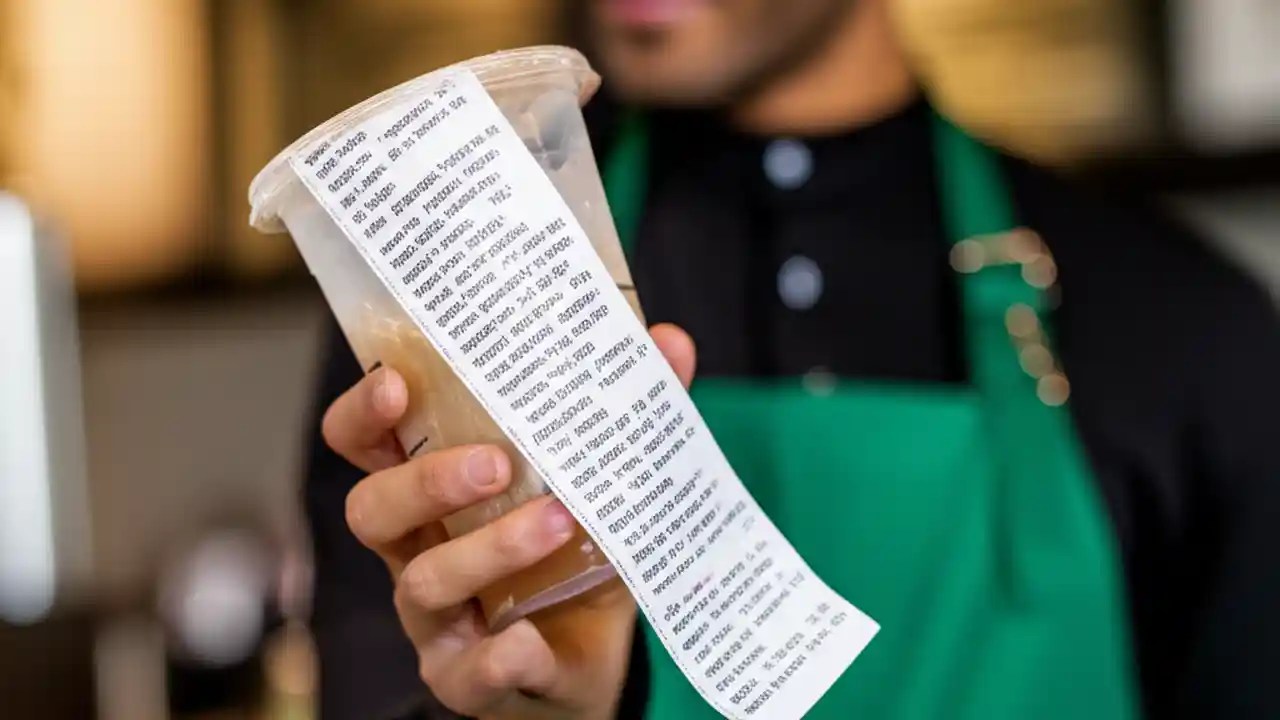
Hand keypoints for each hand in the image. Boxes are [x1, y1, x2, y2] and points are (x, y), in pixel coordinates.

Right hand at [324, 324, 696, 718]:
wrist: (592, 659)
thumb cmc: (577, 556)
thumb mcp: (603, 483)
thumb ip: (629, 414)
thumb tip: (669, 342)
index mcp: (435, 491)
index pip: (366, 445)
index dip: (364, 414)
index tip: (397, 386)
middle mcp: (418, 549)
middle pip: (372, 509)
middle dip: (427, 482)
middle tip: (497, 462)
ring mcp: (436, 619)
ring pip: (423, 583)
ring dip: (490, 550)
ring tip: (558, 522)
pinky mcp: (465, 678)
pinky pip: (466, 672)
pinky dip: (499, 655)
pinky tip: (530, 639)